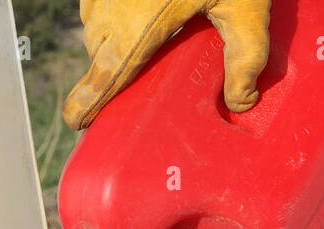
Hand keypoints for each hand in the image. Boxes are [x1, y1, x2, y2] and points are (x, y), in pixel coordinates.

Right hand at [63, 0, 271, 129]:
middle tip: (139, 79)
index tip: (77, 122)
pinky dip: (116, 10)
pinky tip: (145, 6)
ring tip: (149, 37)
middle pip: (101, 56)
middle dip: (116, 70)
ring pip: (97, 28)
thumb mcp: (245, 9)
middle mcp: (110, 11)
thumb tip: (240, 104)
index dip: (86, 105)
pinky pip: (98, 0)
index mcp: (137, 30)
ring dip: (116, 37)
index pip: (103, 79)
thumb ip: (246, 59)